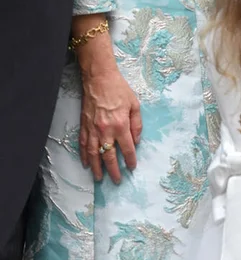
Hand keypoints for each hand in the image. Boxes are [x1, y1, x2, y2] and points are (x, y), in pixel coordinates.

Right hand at [78, 61, 141, 183]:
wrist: (99, 79)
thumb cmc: (119, 90)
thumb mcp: (135, 105)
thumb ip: (137, 125)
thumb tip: (136, 141)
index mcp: (120, 125)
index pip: (127, 149)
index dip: (130, 160)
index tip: (131, 168)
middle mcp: (106, 130)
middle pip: (109, 156)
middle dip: (113, 171)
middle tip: (116, 181)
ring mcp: (93, 129)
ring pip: (94, 154)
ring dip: (96, 168)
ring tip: (98, 178)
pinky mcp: (84, 126)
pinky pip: (84, 145)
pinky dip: (84, 155)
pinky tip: (86, 163)